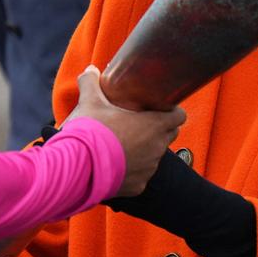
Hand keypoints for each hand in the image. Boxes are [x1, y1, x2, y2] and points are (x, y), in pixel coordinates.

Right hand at [66, 65, 185, 195]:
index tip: (159, 108)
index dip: (171, 111)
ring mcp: (149, 168)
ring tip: (124, 144)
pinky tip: (117, 164)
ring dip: (145, 150)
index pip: (179, 116)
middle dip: (159, 129)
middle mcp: (157, 148)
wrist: (79, 166)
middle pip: (169, 135)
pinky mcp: (138, 186)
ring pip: (154, 156)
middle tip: (139, 123)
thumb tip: (90, 70)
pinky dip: (133, 171)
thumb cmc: (90, 131)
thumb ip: (91, 83)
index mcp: (154, 125)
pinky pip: (141, 175)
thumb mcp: (90, 101)